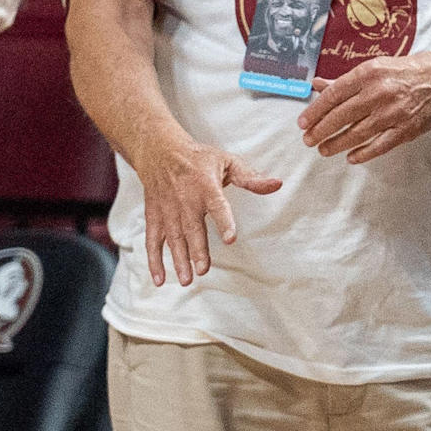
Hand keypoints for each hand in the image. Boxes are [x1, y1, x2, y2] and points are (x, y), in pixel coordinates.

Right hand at [141, 140, 284, 285]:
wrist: (159, 150)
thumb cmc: (198, 158)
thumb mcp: (227, 161)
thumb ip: (251, 178)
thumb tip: (277, 184)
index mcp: (205, 185)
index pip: (217, 205)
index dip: (224, 221)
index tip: (230, 239)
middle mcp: (185, 199)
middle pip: (192, 227)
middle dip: (197, 250)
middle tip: (203, 269)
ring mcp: (168, 209)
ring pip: (173, 238)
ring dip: (179, 259)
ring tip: (188, 279)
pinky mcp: (155, 216)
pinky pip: (153, 240)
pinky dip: (154, 260)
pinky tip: (161, 279)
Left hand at [301, 46, 430, 163]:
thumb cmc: (403, 73)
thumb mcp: (372, 69)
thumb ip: (344, 81)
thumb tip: (317, 85)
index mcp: (369, 73)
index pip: (334, 94)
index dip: (315, 110)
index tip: (303, 122)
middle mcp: (380, 92)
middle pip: (343, 115)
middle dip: (321, 129)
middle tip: (308, 139)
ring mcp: (394, 112)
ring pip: (358, 133)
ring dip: (337, 143)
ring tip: (323, 149)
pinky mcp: (407, 129)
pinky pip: (381, 145)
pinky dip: (364, 153)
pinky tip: (350, 157)